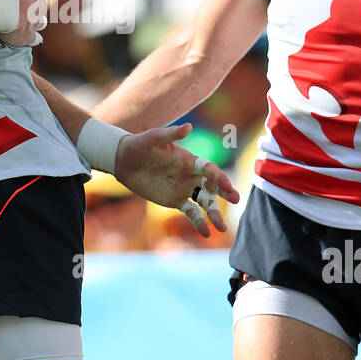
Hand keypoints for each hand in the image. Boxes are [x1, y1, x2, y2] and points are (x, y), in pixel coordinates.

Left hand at [0, 0, 47, 46]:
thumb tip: (39, 39)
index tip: (22, 17)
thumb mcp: (24, 38)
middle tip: (15, 2)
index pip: (39, 16)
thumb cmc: (10, 25)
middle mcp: (40, 0)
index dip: (31, 16)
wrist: (4, 11)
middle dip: (31, 1)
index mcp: (39, 16)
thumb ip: (32, 37)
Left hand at [113, 123, 238, 237]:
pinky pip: (191, 212)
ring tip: (222, 228)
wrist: (124, 160)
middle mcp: (191, 175)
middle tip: (237, 200)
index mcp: (190, 160)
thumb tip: (188, 126)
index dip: (219, 177)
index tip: (228, 186)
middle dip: (225, 193)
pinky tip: (207, 233)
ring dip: (214, 214)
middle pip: (213, 186)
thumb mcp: (154, 138)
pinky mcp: (175, 200)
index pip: (209, 170)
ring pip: (205, 202)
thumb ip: (171, 134)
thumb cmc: (139, 145)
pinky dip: (199, 222)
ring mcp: (184, 189)